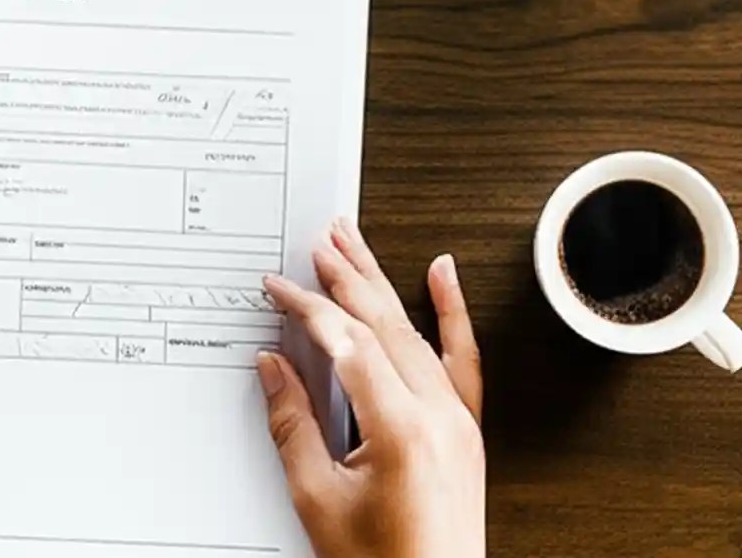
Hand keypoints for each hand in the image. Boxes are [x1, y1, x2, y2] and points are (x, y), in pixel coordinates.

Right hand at [258, 219, 483, 557]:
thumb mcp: (319, 499)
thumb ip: (293, 426)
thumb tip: (274, 370)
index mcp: (400, 431)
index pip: (347, 344)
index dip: (309, 308)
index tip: (281, 287)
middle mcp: (438, 417)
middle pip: (384, 326)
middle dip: (347, 278)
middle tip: (320, 242)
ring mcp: (458, 422)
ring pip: (416, 333)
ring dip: (382, 286)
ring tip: (355, 248)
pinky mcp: (466, 431)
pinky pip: (463, 360)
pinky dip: (452, 314)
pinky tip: (442, 277)